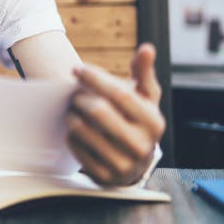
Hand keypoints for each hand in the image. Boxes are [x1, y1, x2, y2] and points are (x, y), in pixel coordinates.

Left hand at [67, 43, 165, 185]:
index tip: (78, 70)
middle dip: (80, 97)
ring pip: (83, 130)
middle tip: (73, 93)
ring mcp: (123, 163)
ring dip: (72, 114)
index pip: (119, 94)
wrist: (134, 160)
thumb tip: (146, 48)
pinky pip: (76, 148)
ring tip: (72, 108)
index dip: (95, 79)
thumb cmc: (137, 119)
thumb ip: (144, 72)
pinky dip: (70, 134)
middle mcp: (142, 145)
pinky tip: (74, 128)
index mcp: (154, 122)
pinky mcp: (104, 176)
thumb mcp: (145, 97)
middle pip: (98, 112)